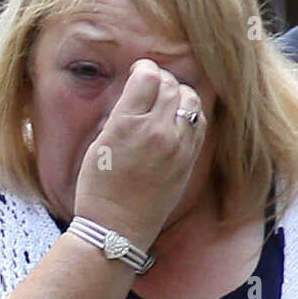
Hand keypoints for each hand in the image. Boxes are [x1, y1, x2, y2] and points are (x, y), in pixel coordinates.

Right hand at [71, 58, 206, 250]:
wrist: (116, 229)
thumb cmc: (98, 190)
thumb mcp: (98, 146)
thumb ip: (119, 116)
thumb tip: (135, 95)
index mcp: (127, 125)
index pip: (147, 77)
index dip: (143, 69)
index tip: (138, 73)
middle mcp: (156, 132)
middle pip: (170, 85)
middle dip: (160, 80)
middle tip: (150, 86)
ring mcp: (177, 147)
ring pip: (190, 100)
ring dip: (179, 94)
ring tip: (166, 101)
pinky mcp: (188, 162)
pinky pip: (199, 124)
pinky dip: (191, 114)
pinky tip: (179, 119)